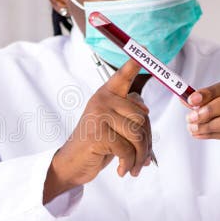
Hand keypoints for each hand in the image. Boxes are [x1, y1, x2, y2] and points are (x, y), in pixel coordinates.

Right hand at [43, 60, 152, 202]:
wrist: (72, 163)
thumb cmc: (96, 143)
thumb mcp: (114, 125)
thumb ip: (129, 114)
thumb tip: (145, 108)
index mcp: (107, 95)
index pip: (123, 75)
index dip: (135, 63)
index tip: (146, 49)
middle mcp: (102, 100)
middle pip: (142, 118)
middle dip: (147, 142)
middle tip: (144, 158)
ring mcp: (99, 115)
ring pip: (137, 135)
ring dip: (140, 156)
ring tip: (136, 167)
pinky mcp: (98, 134)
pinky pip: (127, 149)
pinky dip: (129, 164)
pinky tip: (124, 171)